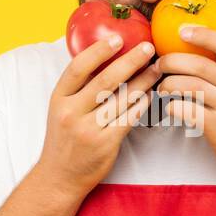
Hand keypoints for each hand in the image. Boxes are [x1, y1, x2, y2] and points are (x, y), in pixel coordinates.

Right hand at [35, 30, 159, 198]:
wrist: (59, 177)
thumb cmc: (65, 140)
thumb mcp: (62, 109)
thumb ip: (79, 88)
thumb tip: (106, 58)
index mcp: (58, 98)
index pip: (77, 67)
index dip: (98, 50)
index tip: (117, 37)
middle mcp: (71, 112)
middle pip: (105, 80)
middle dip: (130, 61)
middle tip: (149, 48)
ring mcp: (88, 129)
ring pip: (122, 98)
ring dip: (144, 81)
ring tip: (157, 70)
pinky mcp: (104, 144)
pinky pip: (129, 118)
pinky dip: (143, 104)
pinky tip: (152, 94)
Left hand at [156, 25, 215, 179]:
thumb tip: (206, 45)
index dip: (203, 34)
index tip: (181, 30)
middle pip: (201, 65)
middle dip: (173, 61)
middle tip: (158, 64)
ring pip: (192, 87)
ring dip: (169, 84)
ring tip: (161, 88)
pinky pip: (189, 111)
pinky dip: (173, 107)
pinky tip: (169, 108)